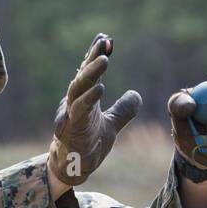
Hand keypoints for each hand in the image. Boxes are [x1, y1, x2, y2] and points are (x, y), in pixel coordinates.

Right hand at [49, 33, 141, 184]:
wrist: (75, 168)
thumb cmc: (88, 144)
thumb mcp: (112, 125)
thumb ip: (123, 109)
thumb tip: (136, 95)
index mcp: (83, 98)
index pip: (89, 73)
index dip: (96, 56)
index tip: (106, 39)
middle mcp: (74, 102)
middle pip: (82, 75)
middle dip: (93, 58)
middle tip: (105, 43)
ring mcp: (70, 115)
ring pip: (78, 89)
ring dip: (91, 74)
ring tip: (104, 60)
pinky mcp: (71, 129)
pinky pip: (79, 110)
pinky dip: (89, 98)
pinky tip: (100, 88)